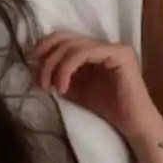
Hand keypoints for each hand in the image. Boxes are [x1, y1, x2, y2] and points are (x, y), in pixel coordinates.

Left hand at [29, 31, 162, 142]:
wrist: (133, 125)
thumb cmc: (109, 109)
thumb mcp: (75, 89)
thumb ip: (58, 76)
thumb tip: (33, 66)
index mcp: (95, 49)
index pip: (65, 38)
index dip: (44, 47)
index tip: (30, 64)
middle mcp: (105, 44)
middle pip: (65, 38)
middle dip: (46, 58)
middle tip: (38, 81)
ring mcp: (114, 47)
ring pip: (72, 46)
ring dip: (53, 66)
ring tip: (48, 87)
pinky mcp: (119, 54)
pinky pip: (84, 53)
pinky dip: (67, 69)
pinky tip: (62, 87)